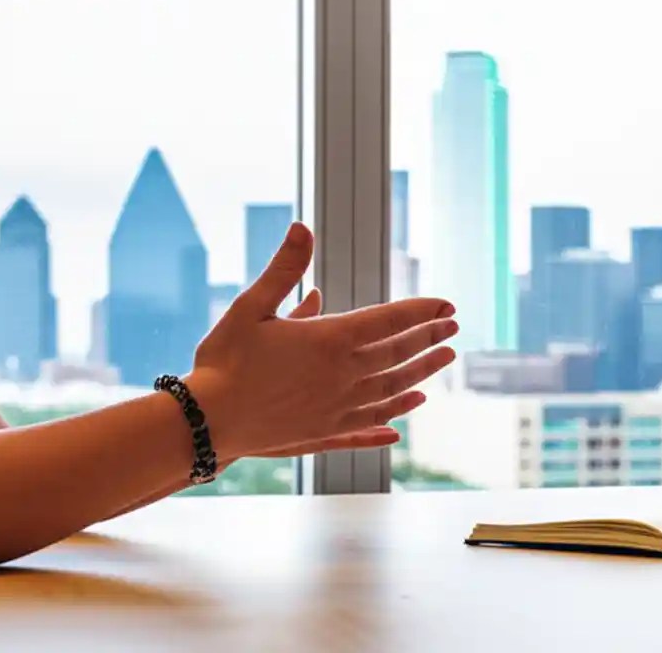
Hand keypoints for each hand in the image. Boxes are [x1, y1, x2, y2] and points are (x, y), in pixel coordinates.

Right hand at [185, 222, 457, 459]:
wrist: (207, 421)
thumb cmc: (224, 360)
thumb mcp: (251, 307)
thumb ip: (284, 269)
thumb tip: (303, 227)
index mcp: (331, 340)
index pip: (391, 320)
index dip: (423, 310)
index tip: (447, 304)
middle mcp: (345, 376)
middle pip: (399, 353)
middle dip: (430, 337)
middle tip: (454, 327)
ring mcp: (339, 408)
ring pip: (394, 389)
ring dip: (422, 373)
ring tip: (444, 360)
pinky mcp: (326, 433)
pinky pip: (370, 425)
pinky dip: (393, 418)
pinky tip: (406, 417)